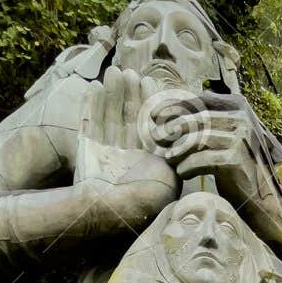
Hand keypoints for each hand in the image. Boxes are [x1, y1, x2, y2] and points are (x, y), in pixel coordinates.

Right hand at [71, 66, 175, 229]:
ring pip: (109, 118)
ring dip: (111, 94)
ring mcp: (106, 154)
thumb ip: (179, 160)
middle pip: (129, 118)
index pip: (150, 126)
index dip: (150, 103)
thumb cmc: (140, 199)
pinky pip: (89, 125)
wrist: (107, 211)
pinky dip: (90, 107)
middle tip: (130, 71)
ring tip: (113, 71)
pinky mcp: (87, 153)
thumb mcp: (170, 182)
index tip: (149, 80)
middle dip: (130, 94)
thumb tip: (194, 142)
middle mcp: (127, 157)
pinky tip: (93, 87)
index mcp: (147, 162)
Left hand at [149, 91, 256, 192]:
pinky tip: (182, 173)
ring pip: (198, 139)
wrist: (259, 197)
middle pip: (197, 118)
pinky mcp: (235, 160)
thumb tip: (186, 104)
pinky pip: (202, 160)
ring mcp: (240, 139)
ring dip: (178, 149)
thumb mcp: (226, 137)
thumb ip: (212, 121)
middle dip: (172, 127)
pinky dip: (187, 166)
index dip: (176, 106)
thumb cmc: (238, 167)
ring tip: (169, 159)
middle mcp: (242, 120)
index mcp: (239, 108)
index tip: (155, 115)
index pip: (202, 100)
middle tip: (155, 138)